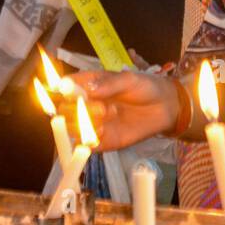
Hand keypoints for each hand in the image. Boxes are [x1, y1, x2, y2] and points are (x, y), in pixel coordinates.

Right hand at [57, 70, 177, 151]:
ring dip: (83, 123)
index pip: (63, 86)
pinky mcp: (100, 141)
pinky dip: (88, 140)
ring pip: (70, 127)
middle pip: (63, 109)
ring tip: (109, 115)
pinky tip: (103, 132)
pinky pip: (84, 144)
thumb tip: (89, 89)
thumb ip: (110, 84)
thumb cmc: (145, 88)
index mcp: (87, 85)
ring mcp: (91, 123)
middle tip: (102, 107)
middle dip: (76, 109)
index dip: (60, 89)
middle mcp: (85, 104)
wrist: (164, 108)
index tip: (69, 92)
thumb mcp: (130, 80)